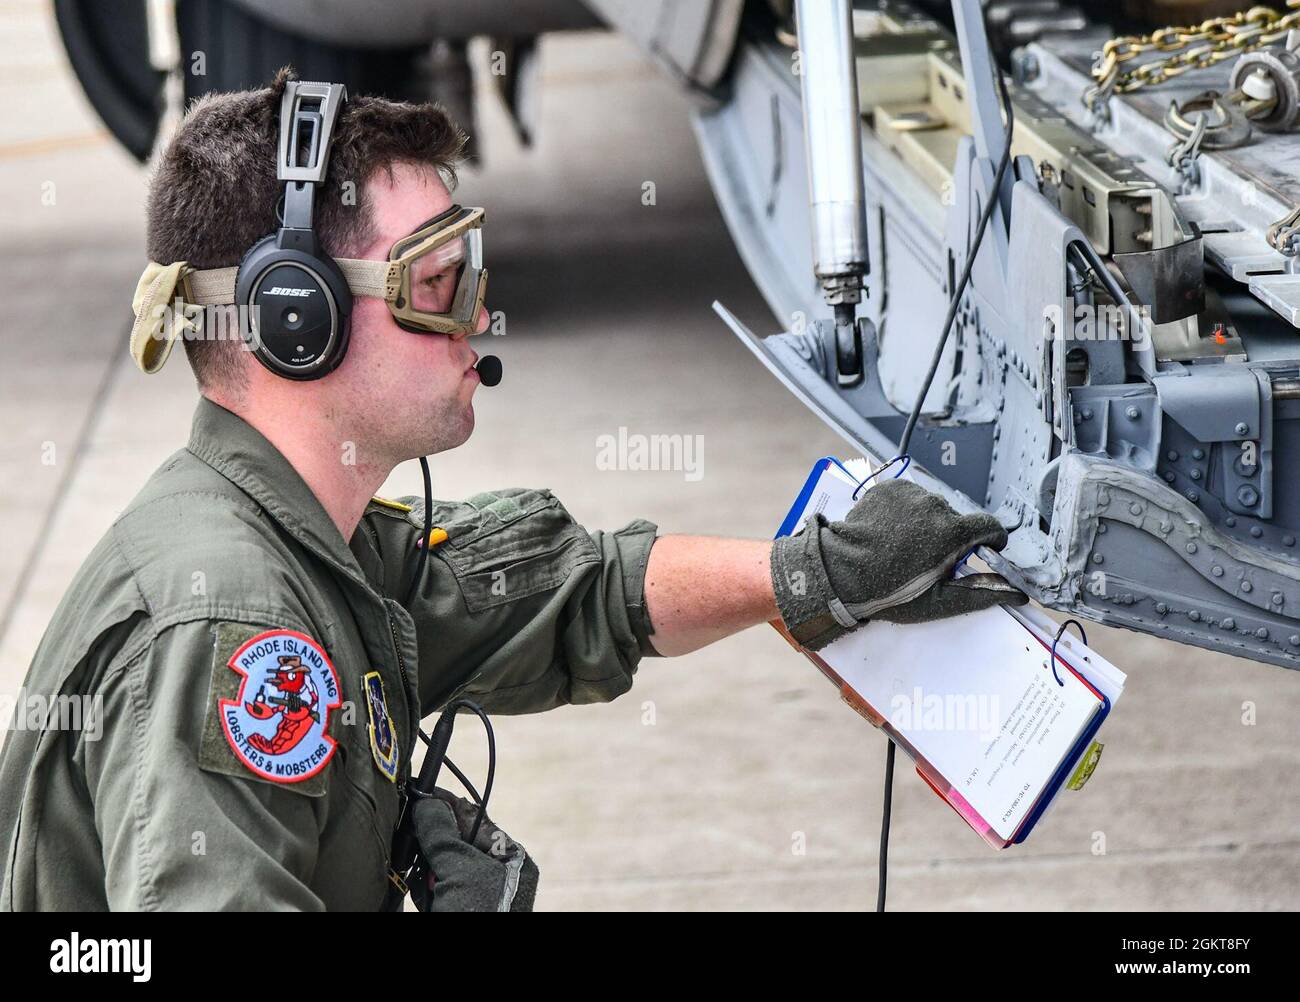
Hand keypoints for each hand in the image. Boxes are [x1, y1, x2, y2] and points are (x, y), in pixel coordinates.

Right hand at [409, 788, 538, 911]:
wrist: (471, 975)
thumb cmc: (481, 915)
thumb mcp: (462, 870)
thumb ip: (443, 834)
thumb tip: (427, 802)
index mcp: (510, 858)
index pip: (473, 818)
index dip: (445, 806)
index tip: (420, 794)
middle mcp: (495, 873)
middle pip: (453, 840)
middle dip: (432, 843)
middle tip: (414, 844)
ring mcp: (474, 893)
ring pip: (438, 864)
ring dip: (425, 869)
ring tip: (429, 887)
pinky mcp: (454, 908)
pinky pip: (432, 888)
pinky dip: (423, 890)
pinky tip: (426, 902)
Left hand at [770, 478, 1026, 649]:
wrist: (840, 572)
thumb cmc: (890, 591)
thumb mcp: (940, 602)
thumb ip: (983, 594)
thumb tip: (1018, 595)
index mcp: (953, 532)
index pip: (990, 527)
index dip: (991, 540)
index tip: (986, 550)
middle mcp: (935, 505)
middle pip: (957, 520)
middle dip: (950, 538)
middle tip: (927, 561)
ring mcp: (911, 494)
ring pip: (931, 508)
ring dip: (926, 523)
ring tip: (903, 547)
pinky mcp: (889, 488)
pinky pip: (908, 498)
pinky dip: (904, 512)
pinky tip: (890, 532)